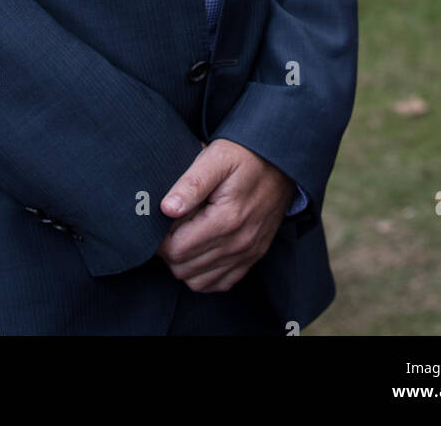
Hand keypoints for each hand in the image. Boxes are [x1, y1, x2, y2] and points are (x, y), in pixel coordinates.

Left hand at [156, 138, 295, 291]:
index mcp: (226, 219)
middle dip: (169, 251)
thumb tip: (166, 209)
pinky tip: (200, 250)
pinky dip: (204, 274)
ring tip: (184, 236)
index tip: (159, 222)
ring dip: (184, 264)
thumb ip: (191, 184)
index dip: (159, 240)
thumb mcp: (215, 159)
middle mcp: (239, 243)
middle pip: (184, 268)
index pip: (177, 250)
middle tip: (170, 227)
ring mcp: (248, 253)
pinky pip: (220, 283)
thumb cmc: (244, 157)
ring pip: (199, 281)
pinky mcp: (253, 257)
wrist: (281, 161)